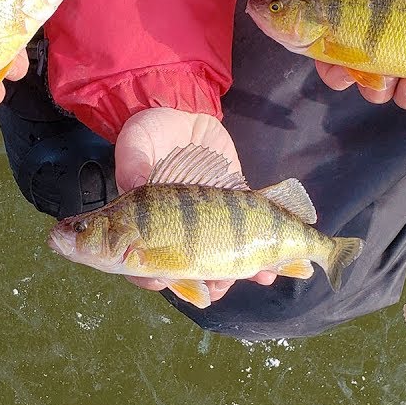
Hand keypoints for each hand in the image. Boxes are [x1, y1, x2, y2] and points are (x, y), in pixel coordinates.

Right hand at [114, 108, 276, 301]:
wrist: (187, 114)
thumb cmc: (152, 130)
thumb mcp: (136, 141)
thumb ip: (134, 164)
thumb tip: (133, 182)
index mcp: (144, 226)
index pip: (138, 265)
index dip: (149, 278)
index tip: (160, 279)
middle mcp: (175, 234)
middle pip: (185, 274)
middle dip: (203, 285)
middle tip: (213, 290)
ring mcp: (207, 228)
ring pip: (218, 267)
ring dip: (236, 278)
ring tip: (254, 277)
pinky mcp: (237, 216)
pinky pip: (246, 246)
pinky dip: (261, 262)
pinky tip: (272, 269)